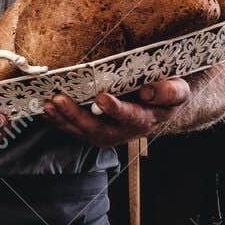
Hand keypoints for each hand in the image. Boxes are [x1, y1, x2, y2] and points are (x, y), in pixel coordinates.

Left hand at [44, 77, 190, 147]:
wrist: (159, 107)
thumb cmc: (167, 94)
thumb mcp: (179, 90)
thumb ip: (169, 91)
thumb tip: (148, 90)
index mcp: (145, 120)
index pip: (130, 116)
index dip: (116, 109)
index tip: (103, 98)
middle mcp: (123, 131)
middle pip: (98, 129)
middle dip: (77, 115)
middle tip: (60, 99)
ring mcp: (107, 134)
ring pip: (82, 131)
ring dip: (63, 119)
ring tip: (48, 103)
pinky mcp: (94, 131)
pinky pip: (74, 129)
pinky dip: (59, 120)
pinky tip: (45, 108)